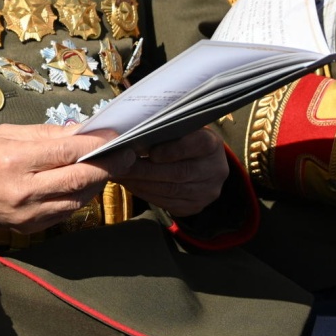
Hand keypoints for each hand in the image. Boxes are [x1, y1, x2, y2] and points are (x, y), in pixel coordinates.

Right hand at [0, 122, 116, 230]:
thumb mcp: (7, 133)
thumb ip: (47, 134)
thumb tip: (83, 131)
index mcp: (15, 160)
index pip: (68, 152)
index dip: (97, 144)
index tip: (117, 136)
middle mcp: (24, 190)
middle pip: (80, 179)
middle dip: (109, 165)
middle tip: (127, 153)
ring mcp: (28, 214)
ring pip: (78, 200)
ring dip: (97, 183)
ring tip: (108, 167)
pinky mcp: (29, 229)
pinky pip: (65, 213)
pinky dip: (79, 197)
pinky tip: (82, 184)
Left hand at [108, 127, 229, 215]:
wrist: (200, 162)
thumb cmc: (181, 139)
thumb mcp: (178, 128)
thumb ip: (161, 130)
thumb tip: (128, 134)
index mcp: (212, 144)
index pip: (197, 145)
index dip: (173, 150)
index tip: (150, 152)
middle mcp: (215, 170)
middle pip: (179, 172)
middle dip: (145, 169)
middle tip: (120, 164)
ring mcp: (207, 191)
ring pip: (171, 190)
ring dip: (141, 183)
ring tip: (120, 175)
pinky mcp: (195, 206)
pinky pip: (167, 203)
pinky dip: (145, 194)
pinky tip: (131, 184)